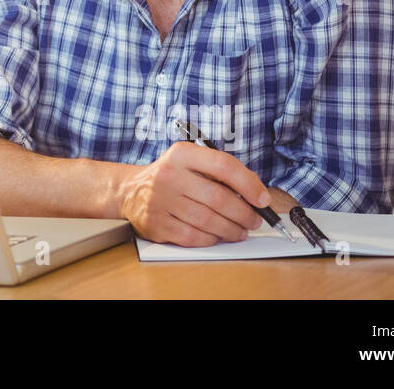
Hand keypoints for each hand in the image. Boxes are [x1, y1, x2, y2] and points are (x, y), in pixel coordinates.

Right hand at [116, 141, 271, 245]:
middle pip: (219, 198)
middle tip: (253, 220)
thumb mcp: (190, 161)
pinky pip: (193, 237)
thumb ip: (219, 172)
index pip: (223, 165)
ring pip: (208, 221)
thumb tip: (255, 193)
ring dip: (231, 230)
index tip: (262, 199)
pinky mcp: (157, 224)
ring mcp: (161, 201)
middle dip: (244, 214)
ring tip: (239, 231)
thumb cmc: (170, 176)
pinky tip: (216, 236)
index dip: (249, 184)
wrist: (130, 191)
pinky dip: (211, 239)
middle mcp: (169, 175)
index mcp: (181, 154)